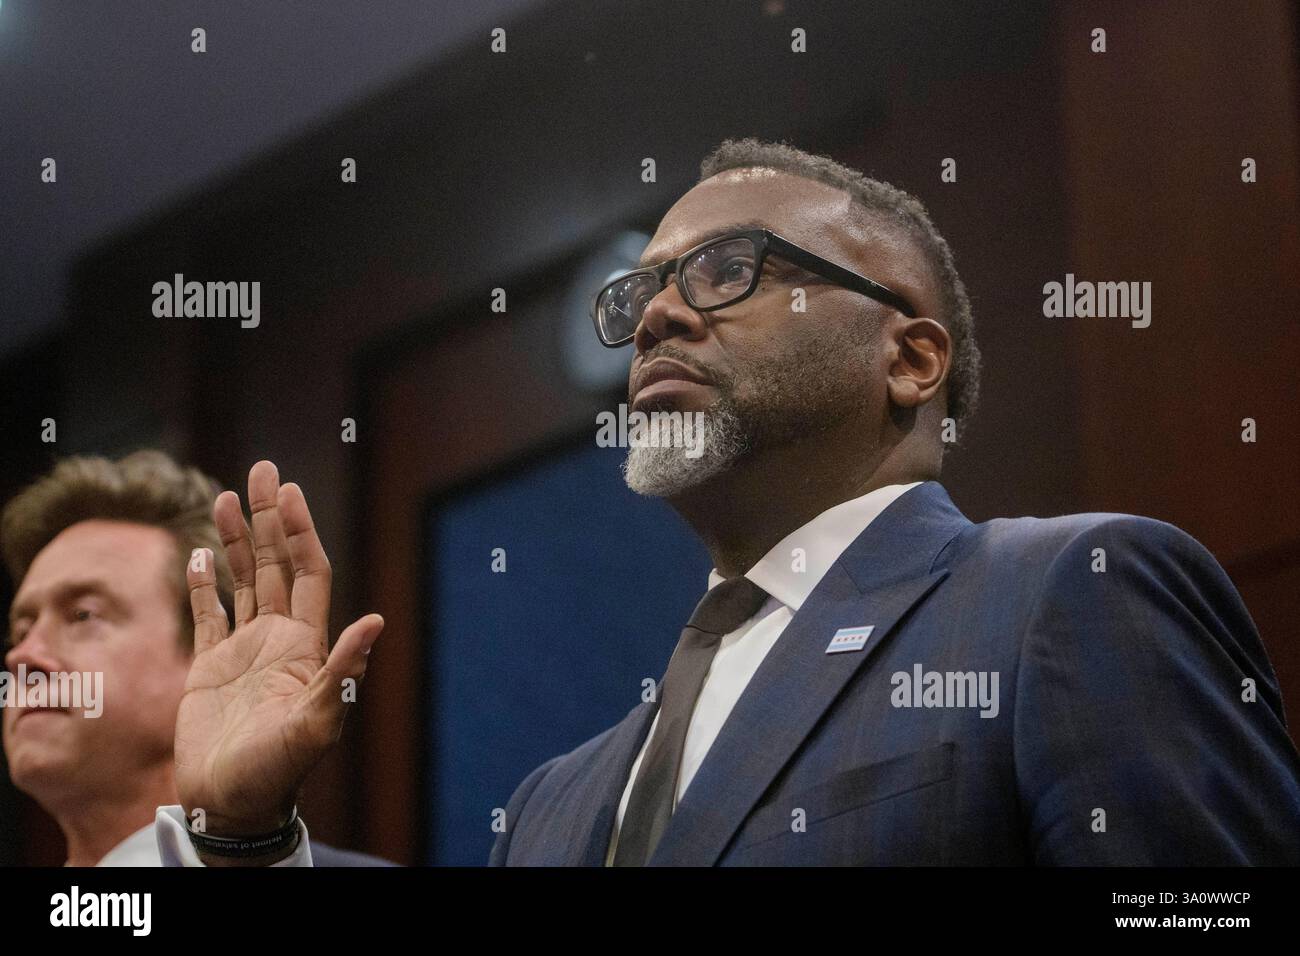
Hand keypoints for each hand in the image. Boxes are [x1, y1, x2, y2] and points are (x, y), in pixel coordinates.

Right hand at [177, 460, 382, 844]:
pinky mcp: (208, 667)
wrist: (232, 805)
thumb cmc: (278, 771)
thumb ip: (343, 671)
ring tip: (227, 496)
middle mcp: (277, 638)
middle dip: (269, 518)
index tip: (289, 491)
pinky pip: (207, 614)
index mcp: (304, 644)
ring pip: (242, 580)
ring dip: (236, 540)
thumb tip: (377, 620)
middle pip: (275, 563)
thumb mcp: (317, 721)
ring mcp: (243, 650)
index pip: (307, 572)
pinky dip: (202, 584)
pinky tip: (201, 553)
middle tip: (261, 469)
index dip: (300, 531)